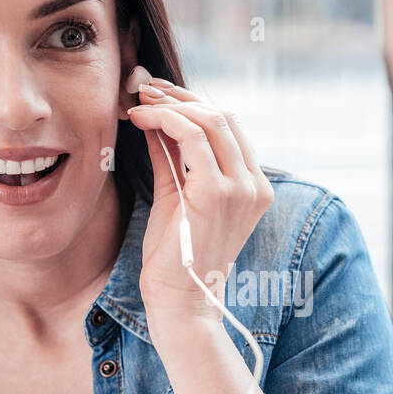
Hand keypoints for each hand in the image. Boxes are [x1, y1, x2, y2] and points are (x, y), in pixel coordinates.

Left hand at [126, 79, 274, 342]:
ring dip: (169, 105)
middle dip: (178, 97)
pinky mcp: (217, 193)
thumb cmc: (176, 257)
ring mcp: (240, 188)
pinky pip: (192, 137)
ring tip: (137, 103)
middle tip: (143, 91)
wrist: (180, 302)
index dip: (191, 102)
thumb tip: (154, 119)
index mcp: (253, 185)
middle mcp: (255, 184)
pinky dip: (164, 120)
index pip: (228, 126)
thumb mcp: (175, 196)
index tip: (156, 95)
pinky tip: (139, 120)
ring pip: (210, 119)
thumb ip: (170, 158)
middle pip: (222, 115)